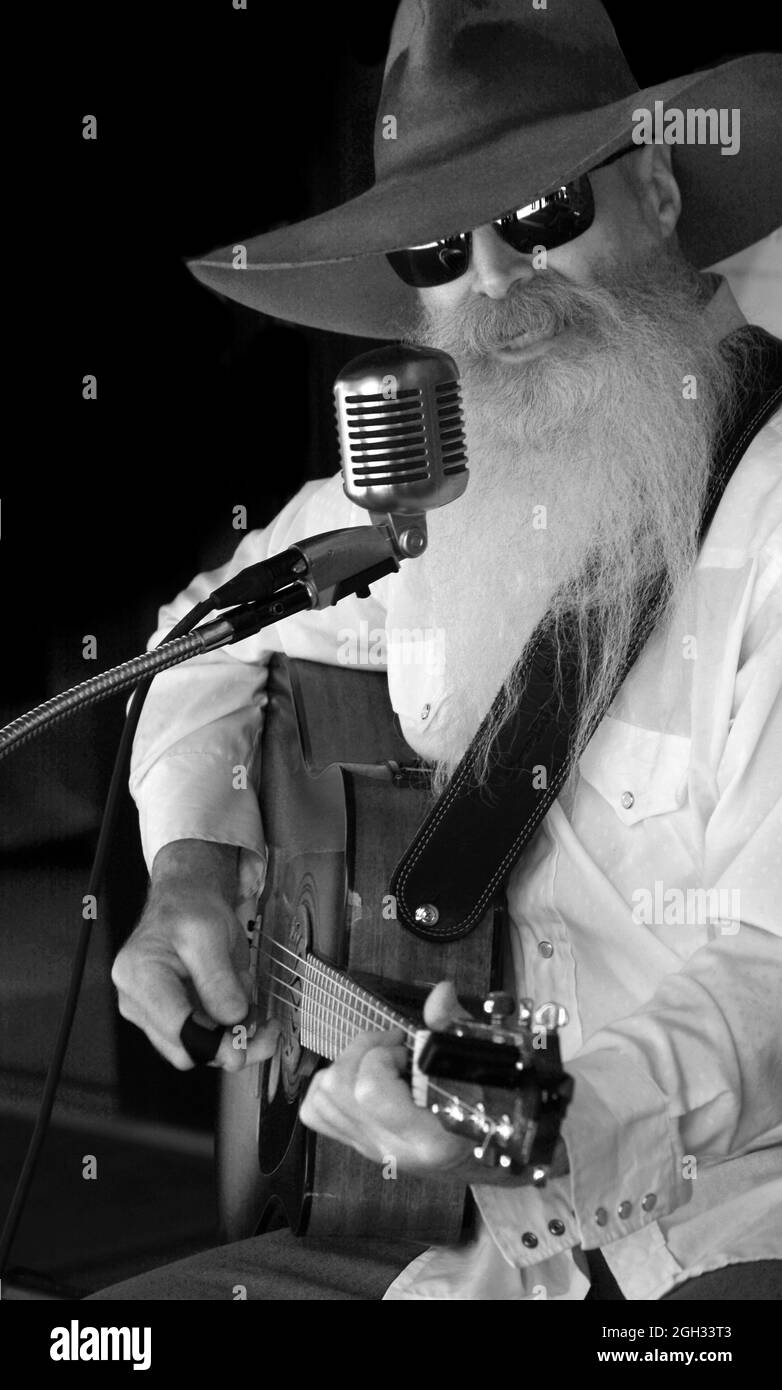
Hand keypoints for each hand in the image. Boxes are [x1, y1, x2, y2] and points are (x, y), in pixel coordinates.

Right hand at [111, 839, 279, 1070]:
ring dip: (232, 1038)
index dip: (214, 1044)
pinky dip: (227, 1033)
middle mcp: (136, 1001)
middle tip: (266, 1027)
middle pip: (186, 1050)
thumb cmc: (191, 909)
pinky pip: (201, 1040)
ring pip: (197, 1051)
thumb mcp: (210, 934)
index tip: (246, 1044)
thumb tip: (233, 1019)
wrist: (186, 900)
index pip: (176, 1029)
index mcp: (139, 976)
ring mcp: (150, 1013)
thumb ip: (219, 979)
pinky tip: (245, 1012)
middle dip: (229, 1044)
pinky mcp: (169, 1019)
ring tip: (255, 1009)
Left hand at [300, 981, 566, 1185]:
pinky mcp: (360, 1145)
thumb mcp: (487, 1065)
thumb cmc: (497, 1107)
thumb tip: (439, 993)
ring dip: (343, 1066)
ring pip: (322, 1100)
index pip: (368, 1091)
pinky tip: (361, 1077)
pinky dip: (330, 1087)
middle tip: (392, 1046)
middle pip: (338, 1089)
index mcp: (427, 1137)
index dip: (378, 1054)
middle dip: (360, 1051)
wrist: (502, 1156)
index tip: (404, 1043)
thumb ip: (456, 1028)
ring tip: (379, 1061)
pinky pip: (318, 1113)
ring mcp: (373, 1151)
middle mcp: (393, 1150)